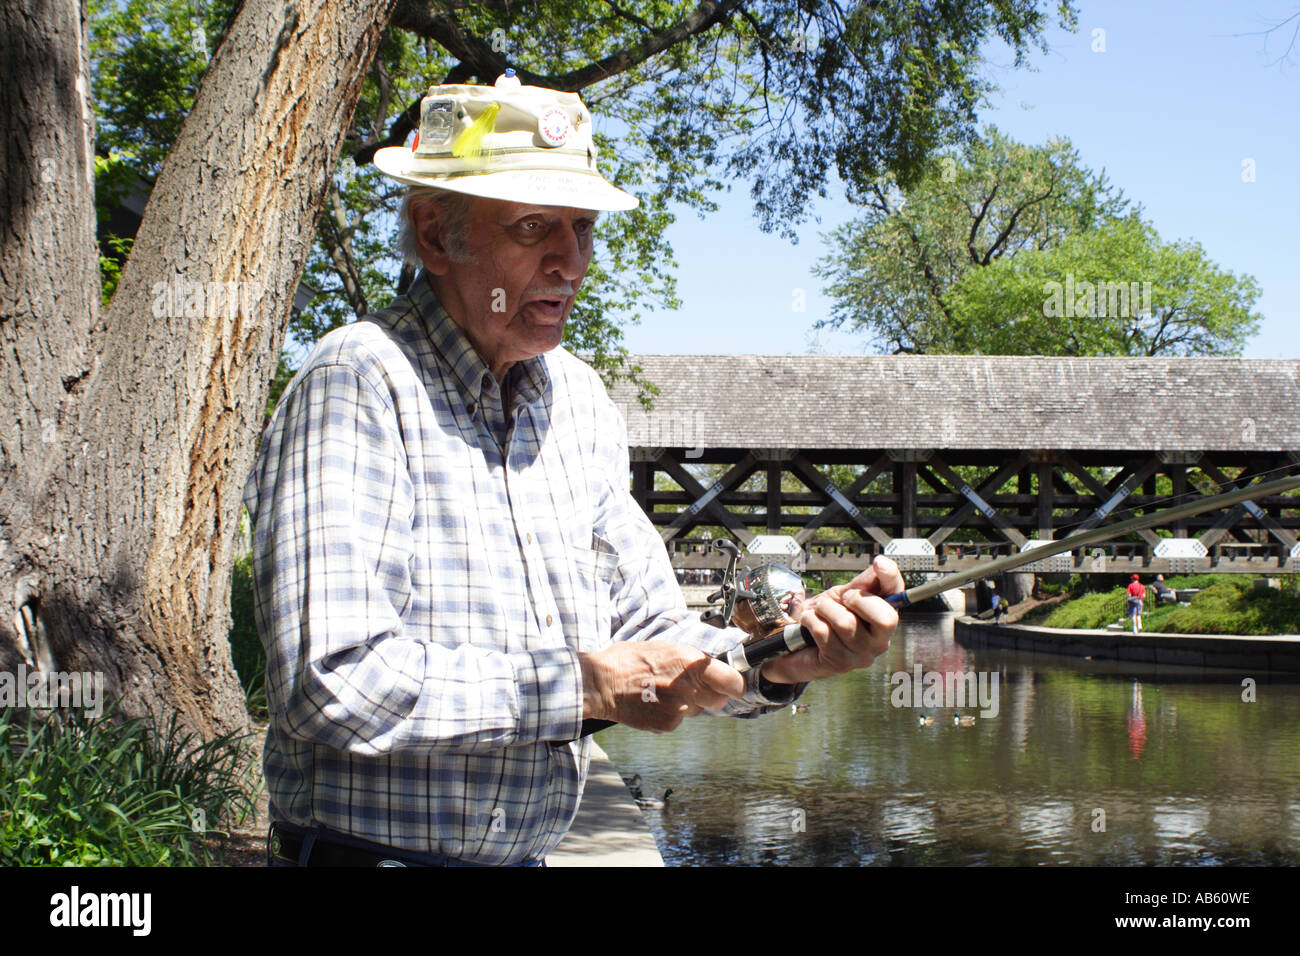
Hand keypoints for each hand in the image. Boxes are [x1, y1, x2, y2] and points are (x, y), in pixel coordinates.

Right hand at [579, 641, 744, 732]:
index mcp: (690, 663)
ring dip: (688, 704)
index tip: (731, 685)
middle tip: (692, 688)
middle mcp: (689, 687)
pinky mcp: (668, 725)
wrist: (602, 684)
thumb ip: (691, 660)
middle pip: (719, 700)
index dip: (733, 684)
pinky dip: (670, 714)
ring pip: (698, 711)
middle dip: (710, 695)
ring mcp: (679, 709)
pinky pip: (679, 721)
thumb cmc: (629, 661)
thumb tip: (711, 668)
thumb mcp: (665, 648)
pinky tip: (653, 704)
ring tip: (662, 693)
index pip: (732, 682)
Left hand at [761, 555, 902, 684]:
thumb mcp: (844, 595)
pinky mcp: (840, 664)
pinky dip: (811, 621)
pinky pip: (825, 633)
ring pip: (847, 624)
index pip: (898, 596)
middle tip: (841, 600)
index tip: (878, 562)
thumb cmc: (824, 617)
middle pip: (885, 619)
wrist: (794, 640)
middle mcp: (880, 640)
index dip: (892, 578)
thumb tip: (882, 564)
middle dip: (856, 600)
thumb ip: (864, 582)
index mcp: (884, 617)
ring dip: (825, 610)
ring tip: (819, 612)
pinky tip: (810, 625)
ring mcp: (862, 656)